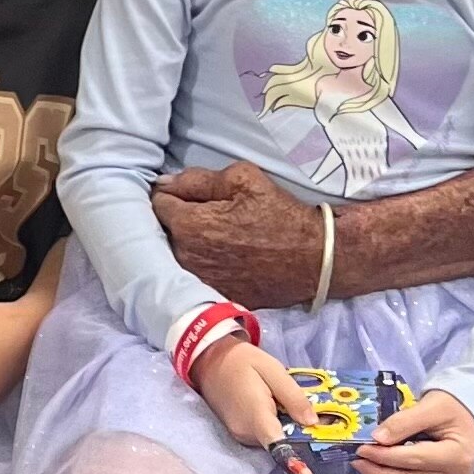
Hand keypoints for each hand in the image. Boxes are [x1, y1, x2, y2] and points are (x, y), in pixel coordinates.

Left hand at [153, 165, 321, 308]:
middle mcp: (186, 257)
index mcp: (189, 225)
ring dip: (190, 244)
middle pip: (165, 231)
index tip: (191, 196)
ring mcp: (200, 279)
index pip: (158, 203)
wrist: (315, 258)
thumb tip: (164, 183)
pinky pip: (197, 274)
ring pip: (178, 254)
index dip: (174, 195)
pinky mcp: (215, 294)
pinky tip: (225, 258)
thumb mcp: (242, 179)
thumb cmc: (280, 214)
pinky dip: (205, 265)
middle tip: (206, 216)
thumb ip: (196, 179)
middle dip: (179, 221)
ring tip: (217, 238)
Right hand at [189, 338, 318, 456]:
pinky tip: (275, 406)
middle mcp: (245, 431)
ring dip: (288, 427)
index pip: (274, 443)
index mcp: (255, 413)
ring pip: (274, 438)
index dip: (292, 461)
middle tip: (321, 414)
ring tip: (289, 402)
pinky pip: (264, 435)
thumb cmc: (241, 361)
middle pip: (282, 441)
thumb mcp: (272, 369)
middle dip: (301, 433)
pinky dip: (276, 425)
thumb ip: (293, 396)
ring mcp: (240, 434)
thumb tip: (312, 422)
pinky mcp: (238, 432)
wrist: (209, 359)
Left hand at [353, 388, 473, 473]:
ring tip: (361, 463)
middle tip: (355, 459)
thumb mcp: (431, 406)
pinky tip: (376, 465)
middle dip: (379, 471)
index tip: (361, 448)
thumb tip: (377, 438)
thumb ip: (404, 422)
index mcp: (458, 456)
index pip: (414, 459)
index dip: (385, 456)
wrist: (470, 412)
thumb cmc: (453, 406)